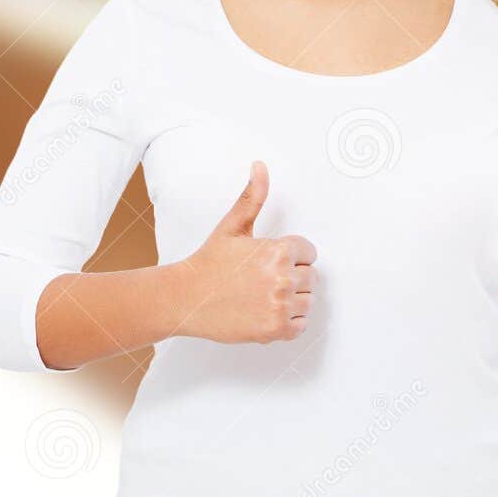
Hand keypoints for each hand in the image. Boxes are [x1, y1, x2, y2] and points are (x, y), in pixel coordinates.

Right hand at [165, 160, 316, 343]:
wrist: (186, 298)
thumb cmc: (209, 263)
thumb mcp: (231, 227)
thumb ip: (252, 197)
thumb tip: (260, 167)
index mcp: (277, 250)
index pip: (309, 252)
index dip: (291, 255)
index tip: (270, 261)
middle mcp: (283, 278)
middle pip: (311, 277)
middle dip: (292, 277)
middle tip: (263, 279)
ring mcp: (280, 306)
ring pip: (308, 301)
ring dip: (292, 300)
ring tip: (263, 295)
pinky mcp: (276, 329)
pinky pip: (301, 325)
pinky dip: (288, 321)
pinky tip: (266, 311)